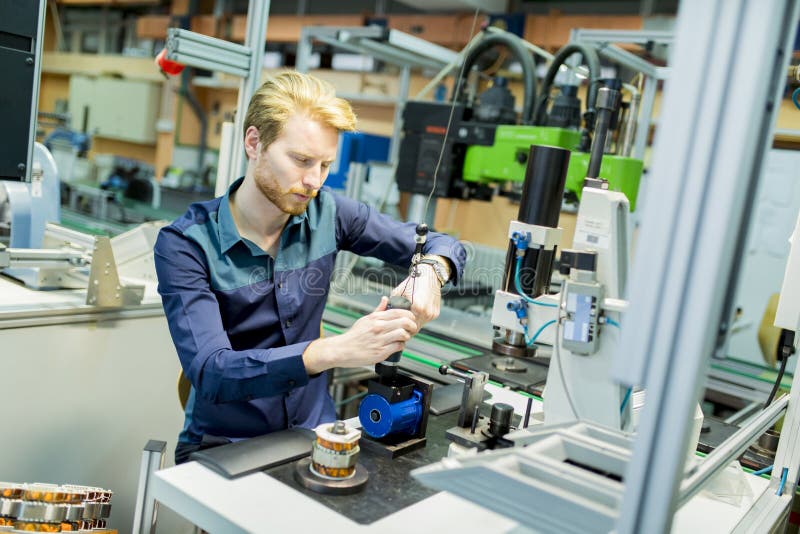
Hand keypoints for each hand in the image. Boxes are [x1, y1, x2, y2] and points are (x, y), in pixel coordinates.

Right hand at [302, 297, 417, 373]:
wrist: (342, 350)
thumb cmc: (354, 336)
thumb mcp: (365, 320)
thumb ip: (378, 310)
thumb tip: (385, 299)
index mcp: (376, 318)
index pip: (398, 312)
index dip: (409, 315)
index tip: (411, 319)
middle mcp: (378, 327)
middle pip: (404, 322)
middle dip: (412, 325)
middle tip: (412, 328)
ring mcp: (380, 340)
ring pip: (403, 334)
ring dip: (407, 336)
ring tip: (404, 338)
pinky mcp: (380, 352)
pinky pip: (398, 347)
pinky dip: (401, 346)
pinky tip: (398, 346)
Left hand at [391, 264, 441, 329]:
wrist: (429, 275)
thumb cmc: (412, 282)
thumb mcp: (398, 293)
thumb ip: (393, 305)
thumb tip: (387, 315)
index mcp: (418, 307)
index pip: (405, 322)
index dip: (399, 323)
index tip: (393, 323)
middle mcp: (427, 312)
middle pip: (413, 325)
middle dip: (406, 324)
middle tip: (398, 324)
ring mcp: (432, 314)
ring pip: (420, 324)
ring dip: (413, 322)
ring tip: (405, 318)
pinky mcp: (436, 313)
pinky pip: (425, 319)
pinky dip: (419, 318)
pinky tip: (414, 313)